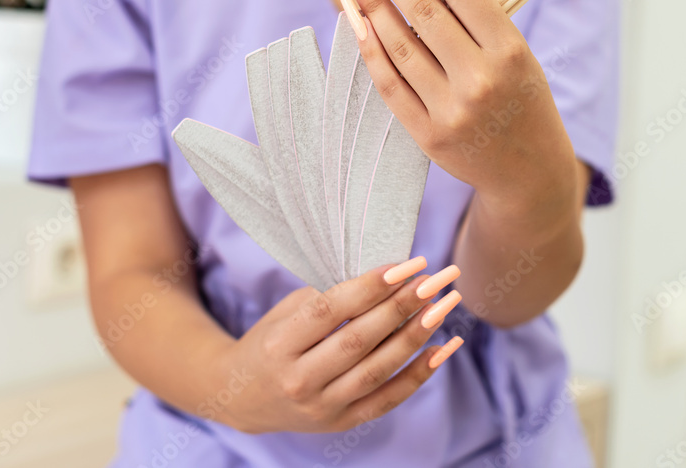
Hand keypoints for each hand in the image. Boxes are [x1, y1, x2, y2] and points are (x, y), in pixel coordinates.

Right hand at [215, 258, 463, 433]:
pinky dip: (419, 374)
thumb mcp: (286, 313)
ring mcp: (321, 406)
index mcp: (280, 343)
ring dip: (417, 335)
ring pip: (378, 369)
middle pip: (359, 339)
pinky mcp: (341, 422)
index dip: (372, 285)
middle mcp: (299, 379)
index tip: (408, 264)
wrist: (240, 397)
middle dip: (402, 306)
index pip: (332, 310)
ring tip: (445, 305)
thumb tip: (389, 277)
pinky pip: (387, 399)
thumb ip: (330, 298)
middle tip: (436, 279)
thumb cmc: (271, 340)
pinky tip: (443, 347)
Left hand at [327, 0, 579, 211]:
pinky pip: (389, 82)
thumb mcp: (514, 46)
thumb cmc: (522, 97)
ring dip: (366, 1)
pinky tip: (351, 13)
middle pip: (421, 10)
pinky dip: (367, 45)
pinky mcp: (429, 136)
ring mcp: (453, 110)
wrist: (529, 173)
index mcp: (511, 48)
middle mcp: (483, 78)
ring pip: (399, 44)